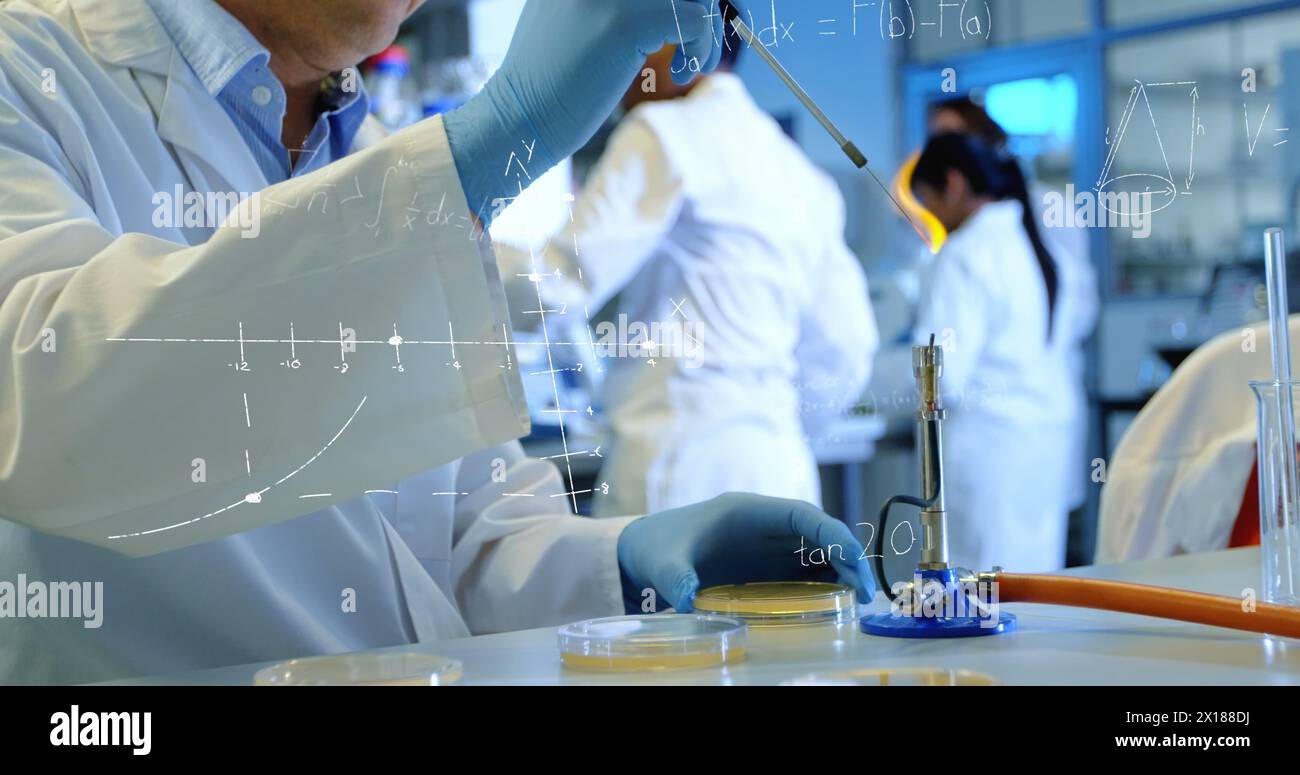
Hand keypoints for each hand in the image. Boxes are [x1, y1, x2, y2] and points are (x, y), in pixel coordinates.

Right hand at [443, 0, 721, 222]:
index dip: (682, 1)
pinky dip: (702, 48)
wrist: (520, 119)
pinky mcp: (628, 19)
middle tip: (693, 46)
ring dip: (707, 29)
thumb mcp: (579, 20)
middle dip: (699, 8)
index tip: (678, 29)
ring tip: (692, 61)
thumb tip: (674, 1)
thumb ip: (616, 3)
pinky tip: (684, 74)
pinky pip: (697, 18)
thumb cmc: (552, 82)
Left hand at [617, 493, 876, 612]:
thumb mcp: (661, 563)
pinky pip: (801, 571)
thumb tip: (687, 600)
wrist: (641, 552)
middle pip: (817, 535)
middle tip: (865, 594)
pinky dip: (822, 584)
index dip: (831, 532)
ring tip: (858, 602)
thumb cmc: (654, 547)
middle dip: (846, 557)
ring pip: (815, 553)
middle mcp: (763, 525)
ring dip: (840, 572)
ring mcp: (765, 545)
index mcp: (746, 511)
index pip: (801, 515)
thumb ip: (675, 579)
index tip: (853, 557)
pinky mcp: (763, 566)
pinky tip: (835, 604)